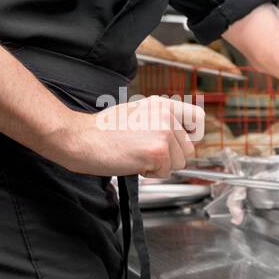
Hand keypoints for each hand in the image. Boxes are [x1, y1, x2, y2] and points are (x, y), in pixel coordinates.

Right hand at [48, 96, 204, 177]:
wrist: (79, 138)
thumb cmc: (102, 130)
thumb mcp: (137, 115)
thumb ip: (161, 121)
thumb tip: (181, 136)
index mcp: (162, 105)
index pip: (198, 118)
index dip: (193, 134)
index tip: (183, 142)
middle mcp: (167, 115)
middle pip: (189, 148)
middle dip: (170, 156)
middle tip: (143, 150)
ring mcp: (164, 133)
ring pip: (179, 163)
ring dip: (160, 165)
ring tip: (136, 154)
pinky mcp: (158, 151)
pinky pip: (165, 173)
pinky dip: (150, 173)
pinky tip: (133, 160)